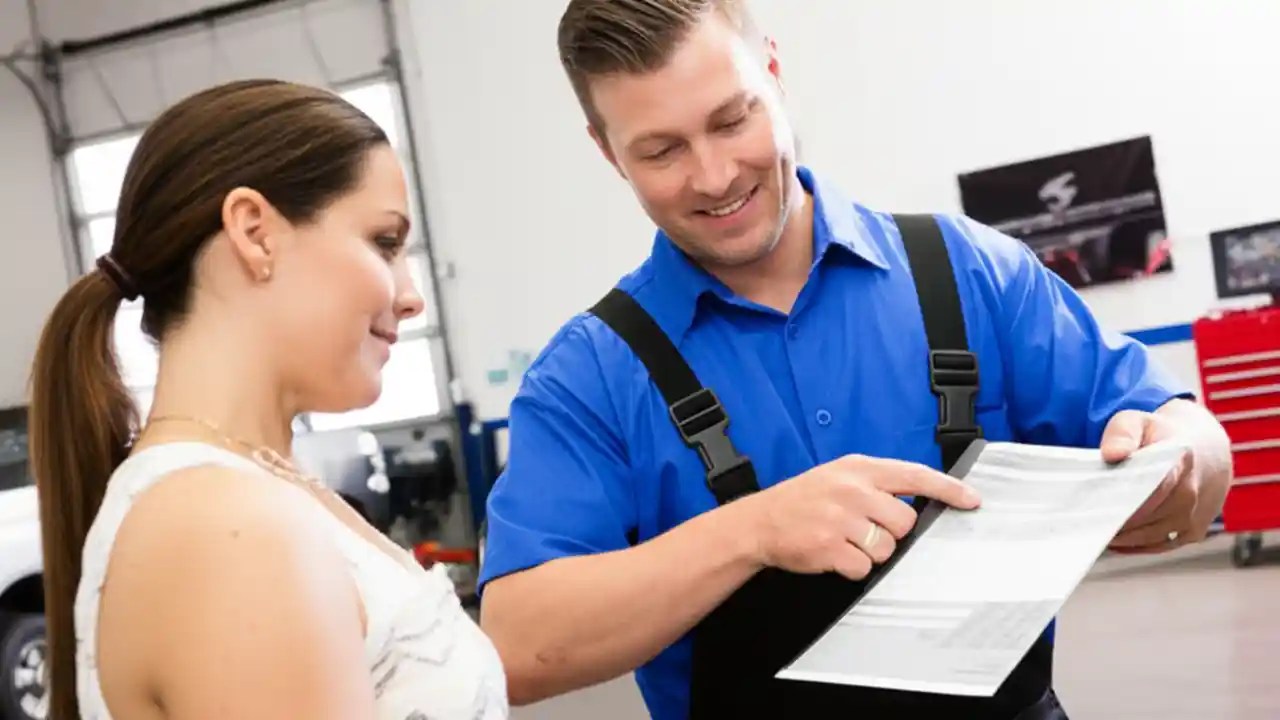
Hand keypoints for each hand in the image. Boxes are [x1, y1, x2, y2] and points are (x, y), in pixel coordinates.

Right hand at [739, 455, 981, 579]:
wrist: (759, 522)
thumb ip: (875, 483)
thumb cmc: (803, 500)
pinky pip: (864, 567)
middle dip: (890, 532)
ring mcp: (840, 518)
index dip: (947, 489)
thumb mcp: (839, 476)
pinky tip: (834, 554)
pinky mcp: (829, 546)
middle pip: (904, 521)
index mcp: (858, 468)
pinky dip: (852, 568)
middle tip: (864, 529)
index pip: (914, 475)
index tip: (971, 500)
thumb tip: (917, 503)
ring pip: (886, 547)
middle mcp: (852, 490)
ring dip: (870, 552)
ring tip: (844, 541)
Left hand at [1102, 408, 1215, 553]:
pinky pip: (1157, 545)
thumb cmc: (1161, 437)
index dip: (1119, 501)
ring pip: (1148, 537)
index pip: (1147, 489)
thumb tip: (1112, 453)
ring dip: (1120, 537)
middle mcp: (1190, 494)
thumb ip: (1122, 433)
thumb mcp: (1138, 421)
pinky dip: (1134, 545)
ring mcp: (1193, 517)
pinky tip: (1113, 538)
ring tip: (1093, 530)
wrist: (1205, 454)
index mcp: (1178, 463)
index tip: (1094, 506)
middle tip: (1083, 522)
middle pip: (1144, 518)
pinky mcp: (1192, 534)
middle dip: (1113, 521)